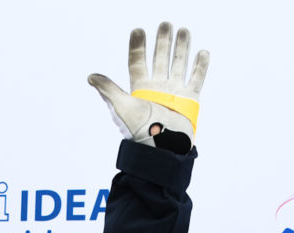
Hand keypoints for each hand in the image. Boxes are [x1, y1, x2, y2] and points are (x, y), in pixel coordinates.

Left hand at [88, 22, 208, 148]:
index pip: (138, 61)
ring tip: (184, 30)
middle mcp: (157, 87)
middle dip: (163, 41)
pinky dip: (200, 66)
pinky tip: (202, 52)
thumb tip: (90, 76)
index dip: (137, 46)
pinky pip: (196, 79)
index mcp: (140, 88)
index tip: (139, 29)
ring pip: (179, 64)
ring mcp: (174, 92)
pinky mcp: (189, 100)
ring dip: (182, 47)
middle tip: (166, 24)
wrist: (161, 148)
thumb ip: (108, 89)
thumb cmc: (139, 130)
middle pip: (160, 58)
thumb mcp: (121, 107)